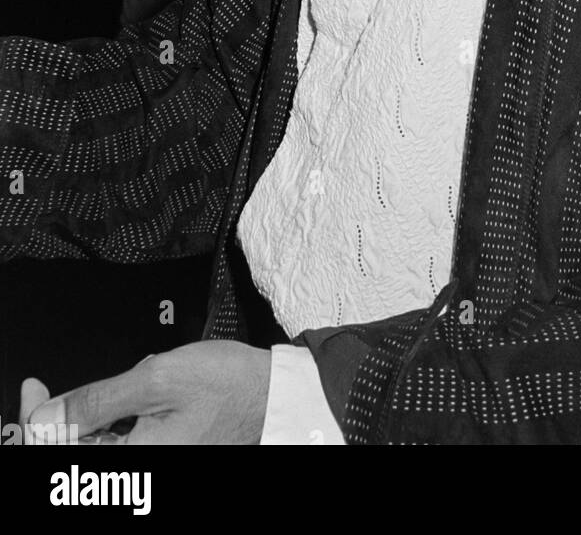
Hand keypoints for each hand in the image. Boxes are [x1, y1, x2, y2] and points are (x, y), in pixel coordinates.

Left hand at [20, 342, 271, 444]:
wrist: (273, 395)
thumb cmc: (229, 385)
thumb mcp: (159, 378)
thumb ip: (98, 398)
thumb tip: (50, 414)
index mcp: (135, 461)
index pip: (61, 452)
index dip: (40, 422)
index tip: (36, 392)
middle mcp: (142, 472)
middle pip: (77, 452)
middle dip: (66, 417)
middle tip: (61, 386)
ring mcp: (153, 465)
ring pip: (99, 447)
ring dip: (93, 418)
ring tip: (118, 385)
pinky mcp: (163, 456)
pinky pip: (123, 445)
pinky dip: (115, 421)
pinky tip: (131, 397)